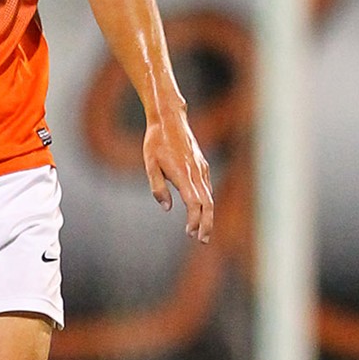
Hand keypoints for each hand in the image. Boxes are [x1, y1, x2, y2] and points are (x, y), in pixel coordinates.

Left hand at [143, 112, 213, 243]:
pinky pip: (207, 187)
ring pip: (209, 196)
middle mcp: (196, 172)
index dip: (194, 220)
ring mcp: (201, 168)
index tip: (190, 233)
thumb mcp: (149, 164)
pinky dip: (206, 202)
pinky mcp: (202, 165)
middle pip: (207, 204)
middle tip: (203, 241)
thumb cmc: (155, 141)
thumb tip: (167, 208)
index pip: (194, 203)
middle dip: (207, 224)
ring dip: (207, 216)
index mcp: (183, 174)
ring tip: (202, 232)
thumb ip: (158, 187)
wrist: (169, 119)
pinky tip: (201, 210)